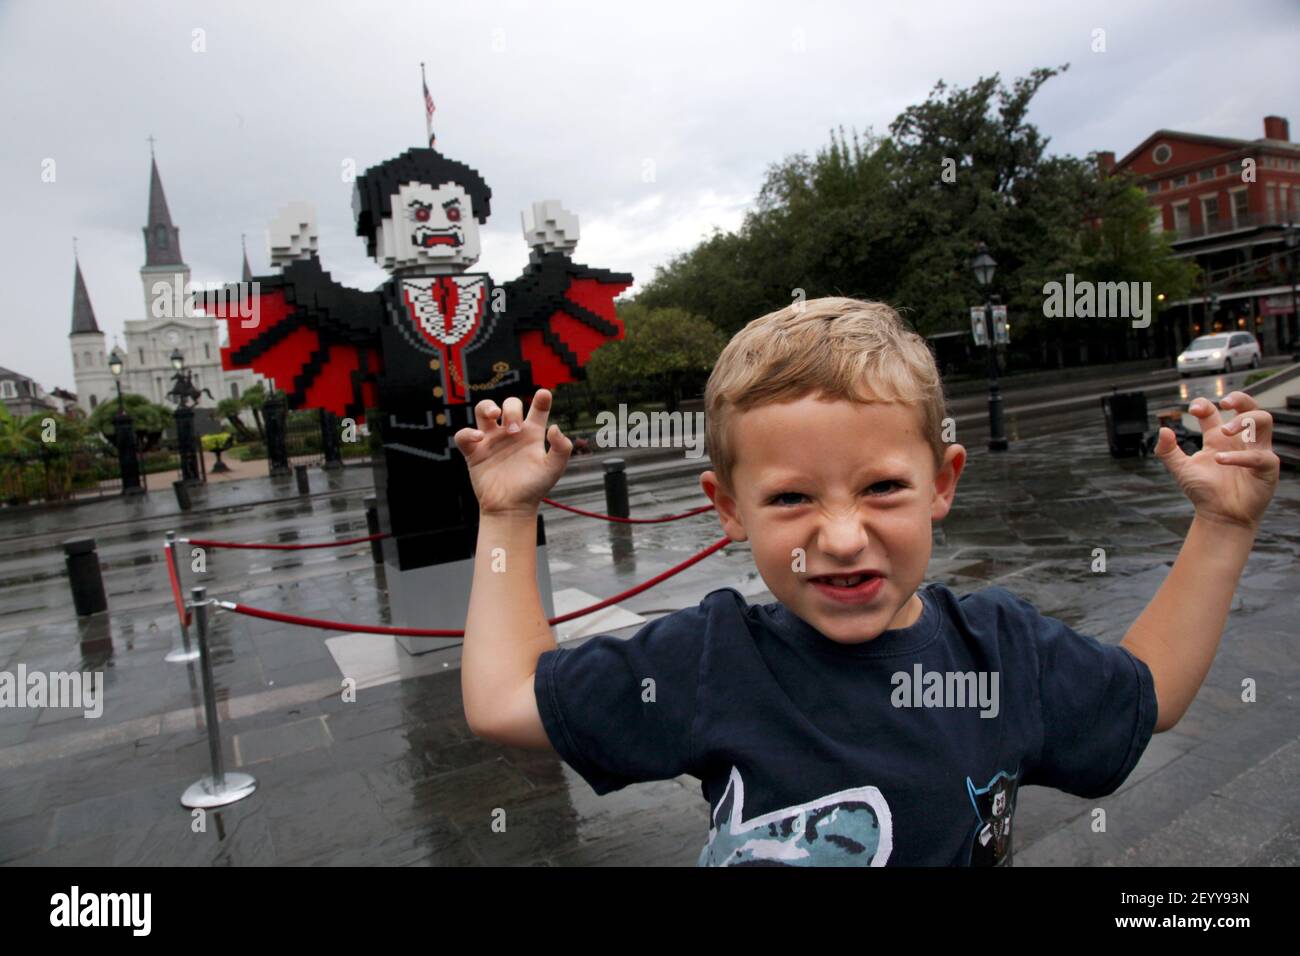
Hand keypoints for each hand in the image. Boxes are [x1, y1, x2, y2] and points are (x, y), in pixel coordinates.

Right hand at [453, 389, 572, 515]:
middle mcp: (511, 432)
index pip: (538, 408)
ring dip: (487, 407)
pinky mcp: (475, 452)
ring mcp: (492, 440)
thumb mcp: (553, 469)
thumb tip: (554, 427)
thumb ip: (561, 448)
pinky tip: (479, 438)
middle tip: (515, 429)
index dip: (542, 399)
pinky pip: (464, 435)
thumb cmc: (534, 489)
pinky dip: (468, 433)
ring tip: (494, 416)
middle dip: (511, 409)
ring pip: (483, 409)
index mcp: (532, 433)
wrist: (511, 508)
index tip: (544, 394)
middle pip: (509, 404)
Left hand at [1153, 391, 1278, 531]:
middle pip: (1251, 407)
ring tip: (1223, 430)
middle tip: (1224, 402)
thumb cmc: (1203, 492)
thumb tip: (1163, 429)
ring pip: (1264, 421)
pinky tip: (1220, 460)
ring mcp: (1255, 451)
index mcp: (1218, 439)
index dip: (1205, 404)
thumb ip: (1167, 451)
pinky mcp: (1267, 468)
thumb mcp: (1181, 469)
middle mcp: (1239, 441)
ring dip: (1244, 420)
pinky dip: (1239, 456)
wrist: (1219, 517)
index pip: (1215, 412)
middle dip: (1240, 399)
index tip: (1193, 409)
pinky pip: (1260, 455)